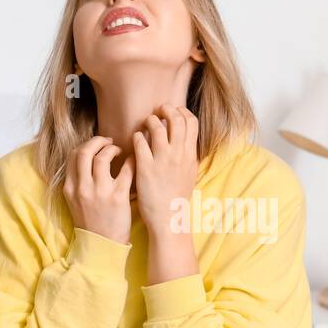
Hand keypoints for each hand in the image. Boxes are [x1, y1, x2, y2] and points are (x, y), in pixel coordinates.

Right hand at [63, 135, 133, 243]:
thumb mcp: (75, 202)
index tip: (96, 145)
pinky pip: (125, 170)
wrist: (103, 245)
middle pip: (85, 151)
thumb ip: (78, 181)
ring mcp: (100, 192)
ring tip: (119, 151)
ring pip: (102, 157)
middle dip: (97, 141)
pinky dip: (130, 161)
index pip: (73, 155)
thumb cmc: (92, 222)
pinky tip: (133, 161)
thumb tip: (86, 159)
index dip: (85, 145)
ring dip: (112, 149)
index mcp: (70, 188)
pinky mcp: (118, 198)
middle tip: (108, 142)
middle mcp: (82, 188)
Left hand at [132, 61, 198, 237]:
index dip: (182, 111)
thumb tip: (185, 139)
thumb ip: (188, 154)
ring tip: (145, 125)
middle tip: (158, 111)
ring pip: (157, 126)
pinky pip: (140, 142)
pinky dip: (137, 136)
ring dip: (149, 121)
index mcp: (190, 154)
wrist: (169, 218)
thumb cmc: (177, 197)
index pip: (191, 121)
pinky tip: (136, 141)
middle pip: (176, 118)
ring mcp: (162, 160)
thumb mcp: (190, 173)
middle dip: (166, 109)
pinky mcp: (146, 168)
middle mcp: (178, 154)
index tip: (173, 112)